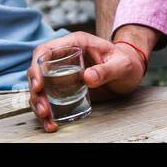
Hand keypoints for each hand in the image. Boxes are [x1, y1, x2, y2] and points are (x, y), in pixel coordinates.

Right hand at [27, 32, 144, 132]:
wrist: (131, 72)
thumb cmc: (127, 62)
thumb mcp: (121, 65)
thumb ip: (107, 70)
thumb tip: (88, 77)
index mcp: (75, 44)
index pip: (46, 50)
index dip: (37, 67)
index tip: (38, 86)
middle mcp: (64, 57)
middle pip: (38, 71)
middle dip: (35, 91)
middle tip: (43, 108)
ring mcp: (63, 73)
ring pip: (40, 88)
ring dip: (38, 103)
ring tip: (46, 118)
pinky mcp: (64, 88)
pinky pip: (49, 98)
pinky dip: (46, 111)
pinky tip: (51, 122)